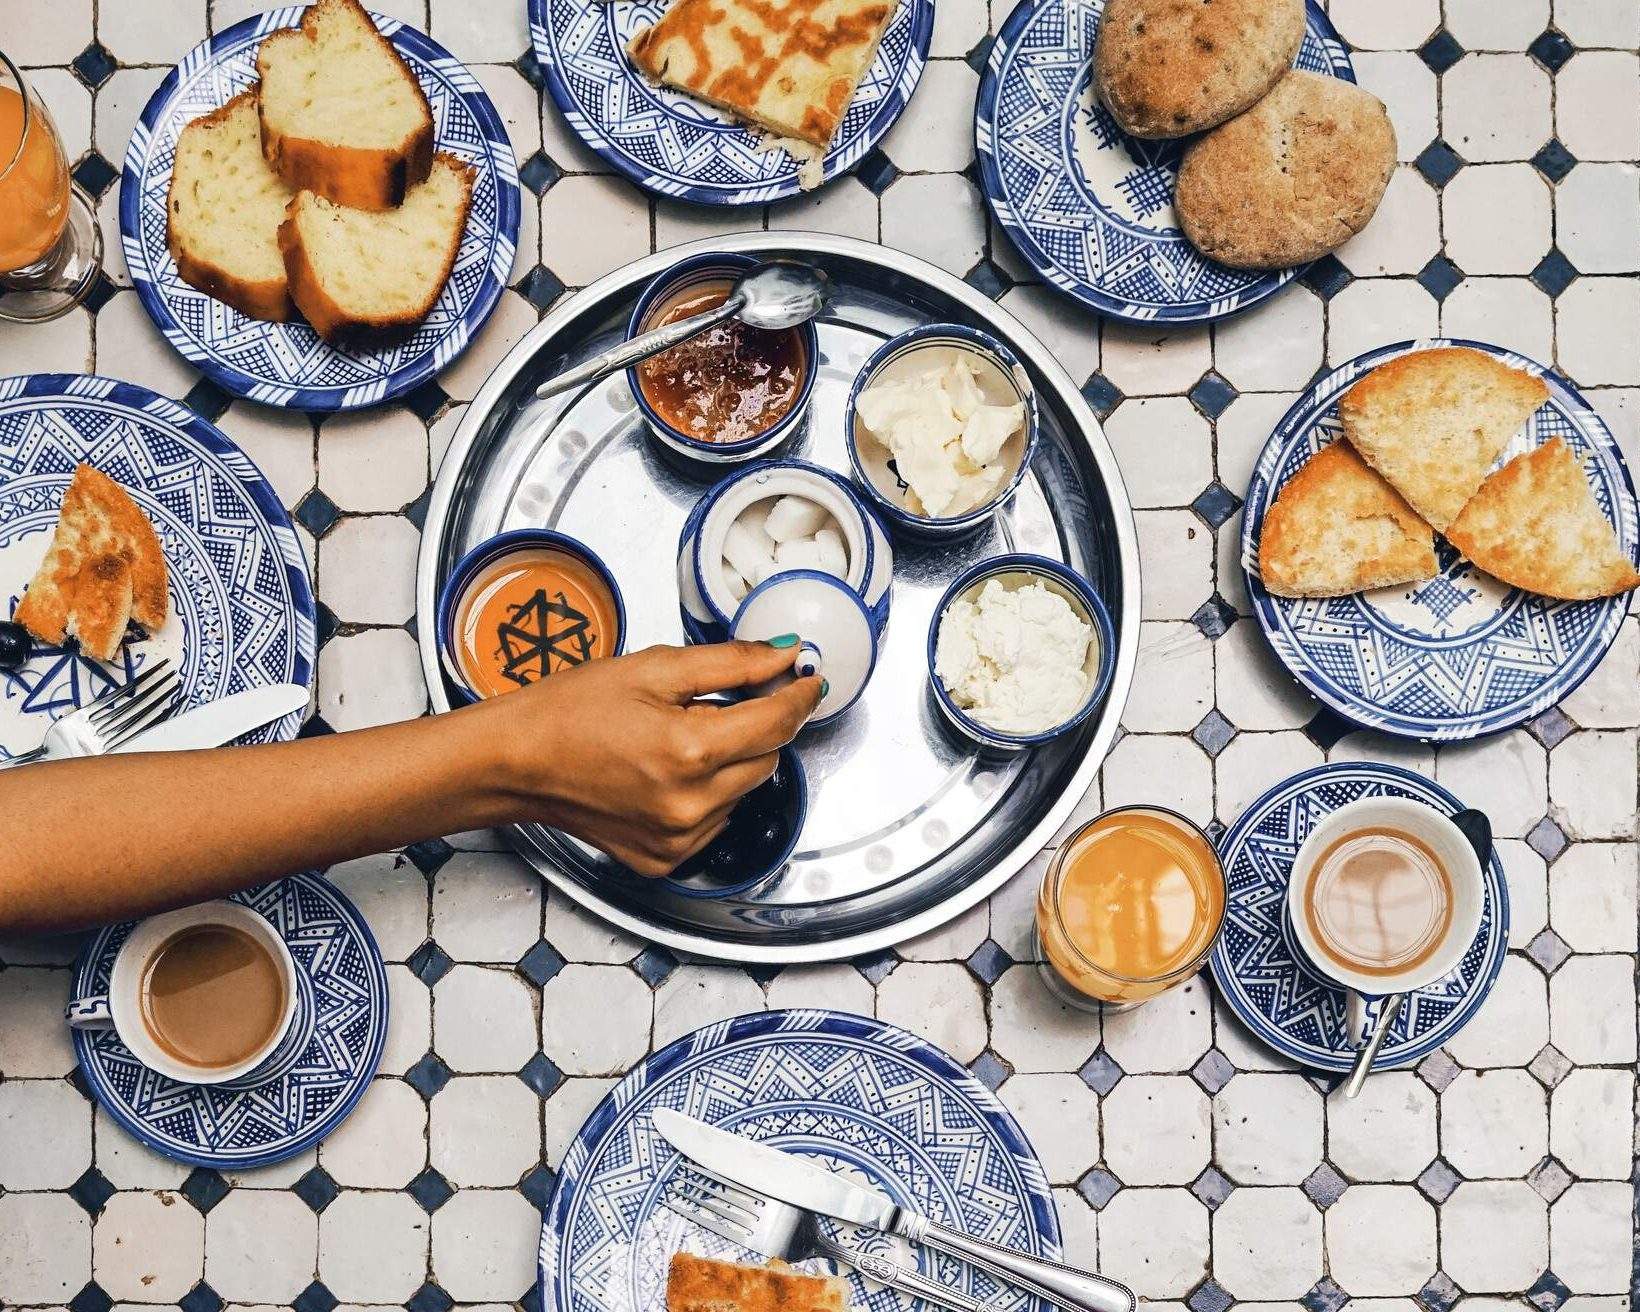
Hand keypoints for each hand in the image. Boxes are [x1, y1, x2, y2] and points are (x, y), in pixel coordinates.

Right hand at [475, 641, 820, 874]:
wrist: (515, 762)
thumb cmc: (570, 711)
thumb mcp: (653, 668)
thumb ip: (730, 663)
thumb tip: (785, 655)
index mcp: (689, 751)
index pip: (777, 722)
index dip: (799, 695)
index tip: (808, 679)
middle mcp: (690, 805)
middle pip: (767, 759)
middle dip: (757, 726)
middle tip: (720, 702)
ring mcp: (678, 839)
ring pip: (743, 792)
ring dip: (730, 762)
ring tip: (678, 738)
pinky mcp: (665, 859)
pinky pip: (715, 821)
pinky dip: (706, 795)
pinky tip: (665, 773)